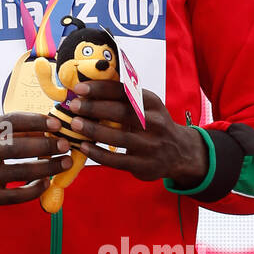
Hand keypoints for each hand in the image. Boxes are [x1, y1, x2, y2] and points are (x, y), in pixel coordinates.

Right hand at [0, 113, 71, 213]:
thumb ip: (3, 130)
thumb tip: (42, 126)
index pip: (11, 122)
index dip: (37, 122)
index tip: (55, 124)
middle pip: (20, 147)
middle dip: (47, 145)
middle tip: (65, 145)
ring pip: (23, 171)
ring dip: (49, 166)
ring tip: (65, 162)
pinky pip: (18, 194)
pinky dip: (36, 188)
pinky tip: (46, 182)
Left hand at [46, 81, 207, 185]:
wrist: (180, 152)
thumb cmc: (151, 124)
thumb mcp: (145, 106)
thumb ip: (122, 99)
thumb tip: (84, 91)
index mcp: (152, 103)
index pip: (125, 92)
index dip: (101, 89)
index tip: (80, 88)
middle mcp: (154, 123)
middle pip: (122, 112)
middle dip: (95, 107)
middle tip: (74, 105)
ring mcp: (151, 146)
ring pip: (119, 137)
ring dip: (94, 130)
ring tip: (75, 124)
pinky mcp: (144, 165)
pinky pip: (117, 160)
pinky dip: (98, 153)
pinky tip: (83, 147)